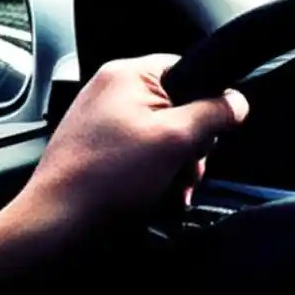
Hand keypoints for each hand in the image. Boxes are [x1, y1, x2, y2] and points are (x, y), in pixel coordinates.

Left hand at [13, 54, 248, 229]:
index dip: (208, 103)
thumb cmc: (105, 179)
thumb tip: (238, 101)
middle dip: (191, 143)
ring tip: (168, 187)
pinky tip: (154, 193)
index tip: (210, 132)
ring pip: (164, 134)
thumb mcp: (176, 139)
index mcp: (127, 74)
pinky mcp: (99, 149)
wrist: (57, 225)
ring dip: (176, 164)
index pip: (189, 69)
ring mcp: (102, 121)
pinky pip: (142, 152)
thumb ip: (214, 113)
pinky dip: (155, 173)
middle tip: (185, 167)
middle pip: (180, 106)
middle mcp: (112, 91)